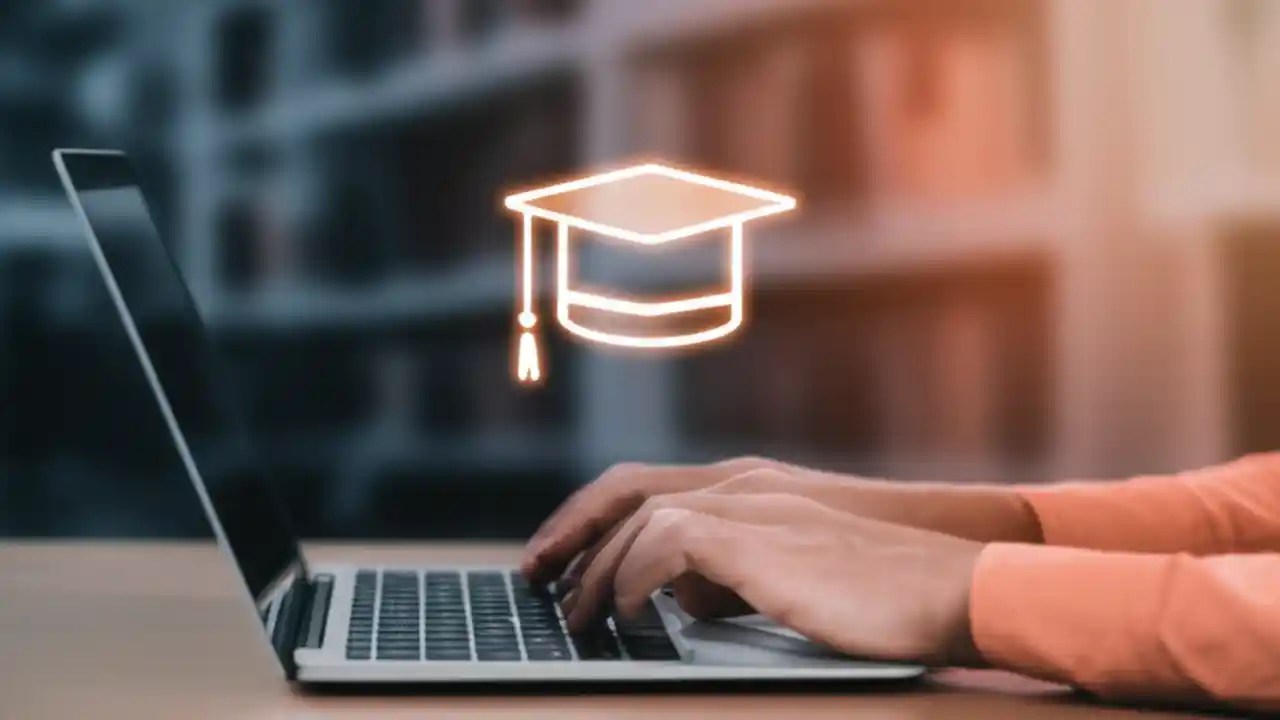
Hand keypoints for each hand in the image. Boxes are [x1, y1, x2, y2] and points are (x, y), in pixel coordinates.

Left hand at [573, 491, 985, 665]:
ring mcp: (754, 509)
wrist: (947, 589)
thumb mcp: (790, 579)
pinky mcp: (763, 542)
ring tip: (583, 616)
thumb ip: (732, 576)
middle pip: (628, 492)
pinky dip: (640, 576)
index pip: (643, 487)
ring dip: (601, 567)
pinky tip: (634, 612)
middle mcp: (743, 488)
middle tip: (539, 583)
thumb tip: (680, 598)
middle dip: (573, 537)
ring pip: (643, 516)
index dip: (590, 520)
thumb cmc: (876, 595)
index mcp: (747, 492)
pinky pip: (673, 542)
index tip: (555, 560)